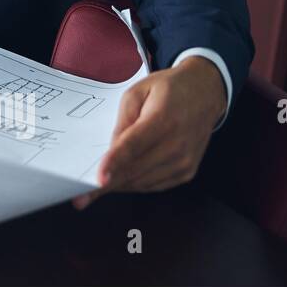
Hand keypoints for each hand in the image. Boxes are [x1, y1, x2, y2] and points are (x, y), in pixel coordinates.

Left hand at [72, 55, 226, 208]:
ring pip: (144, 182)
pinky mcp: (187, 171)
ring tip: (97, 187)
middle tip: (82, 196)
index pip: (134, 146)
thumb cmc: (168, 90)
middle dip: (107, 184)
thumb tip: (110, 149)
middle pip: (136, 170)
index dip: (115, 163)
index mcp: (163, 119)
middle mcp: (178, 144)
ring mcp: (185, 161)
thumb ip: (122, 121)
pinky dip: (135, 185)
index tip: (99, 179)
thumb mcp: (137, 92)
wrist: (205, 94)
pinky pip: (155, 185)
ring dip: (119, 186)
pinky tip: (120, 180)